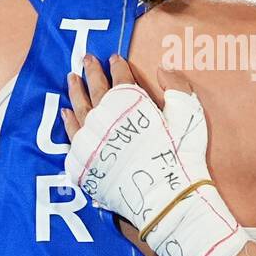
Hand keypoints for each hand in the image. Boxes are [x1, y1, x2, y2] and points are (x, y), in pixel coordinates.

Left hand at [61, 54, 247, 255]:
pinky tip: (66, 113)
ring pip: (79, 109)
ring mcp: (92, 140)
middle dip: (91, 71)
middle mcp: (105, 117)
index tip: (114, 57)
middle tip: (85, 58)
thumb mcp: (189, 116)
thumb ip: (177, 88)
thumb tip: (163, 69)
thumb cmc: (181, 156)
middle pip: (95, 88)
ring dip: (74, 91)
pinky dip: (68, 122)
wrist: (166, 199)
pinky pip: (72, 137)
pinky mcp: (85, 162)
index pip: (121, 77)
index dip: (118, 65)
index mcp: (130, 103)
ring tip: (70, 78)